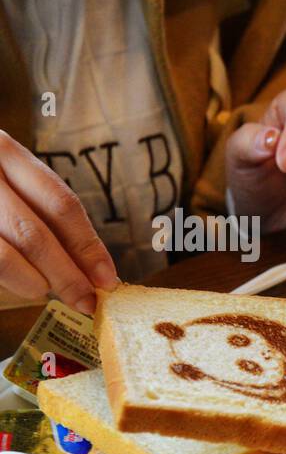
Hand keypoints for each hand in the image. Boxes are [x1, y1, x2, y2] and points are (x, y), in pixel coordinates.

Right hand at [0, 131, 116, 312]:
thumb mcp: (12, 181)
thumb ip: (46, 214)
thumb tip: (92, 268)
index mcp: (5, 151)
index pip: (60, 204)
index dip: (88, 246)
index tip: (107, 279)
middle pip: (34, 235)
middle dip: (67, 276)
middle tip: (86, 301)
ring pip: (4, 257)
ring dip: (33, 282)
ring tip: (43, 287)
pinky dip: (10, 280)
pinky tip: (19, 280)